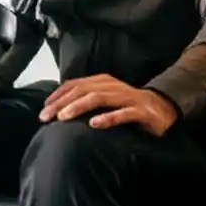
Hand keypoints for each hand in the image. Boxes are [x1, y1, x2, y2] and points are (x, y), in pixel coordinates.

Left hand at [39, 74, 178, 136]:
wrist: (162, 109)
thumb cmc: (127, 106)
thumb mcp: (105, 99)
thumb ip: (86, 100)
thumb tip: (58, 108)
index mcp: (102, 82)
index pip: (74, 85)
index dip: (57, 95)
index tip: (44, 109)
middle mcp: (112, 86)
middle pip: (82, 91)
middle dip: (62, 103)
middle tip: (47, 116)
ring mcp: (127, 97)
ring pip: (99, 98)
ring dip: (78, 107)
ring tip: (63, 117)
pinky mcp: (141, 111)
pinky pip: (123, 114)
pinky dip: (108, 118)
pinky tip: (94, 124)